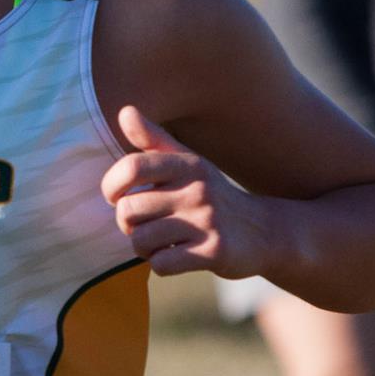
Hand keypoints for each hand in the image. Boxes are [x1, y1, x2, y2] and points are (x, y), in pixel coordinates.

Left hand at [100, 106, 265, 276]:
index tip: (116, 197)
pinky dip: (161, 265)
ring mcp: (207, 221)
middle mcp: (197, 189)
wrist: (263, 231)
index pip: (131, 167)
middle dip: (128, 225)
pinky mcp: (214, 252)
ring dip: (143, 248)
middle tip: (145, 226)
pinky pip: (161, 263)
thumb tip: (125, 111)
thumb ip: (153, 140)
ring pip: (141, 240)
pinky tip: (176, 257)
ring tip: (160, 242)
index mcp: (187, 164)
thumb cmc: (211, 196)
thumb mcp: (188, 163)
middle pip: (128, 210)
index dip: (111, 186)